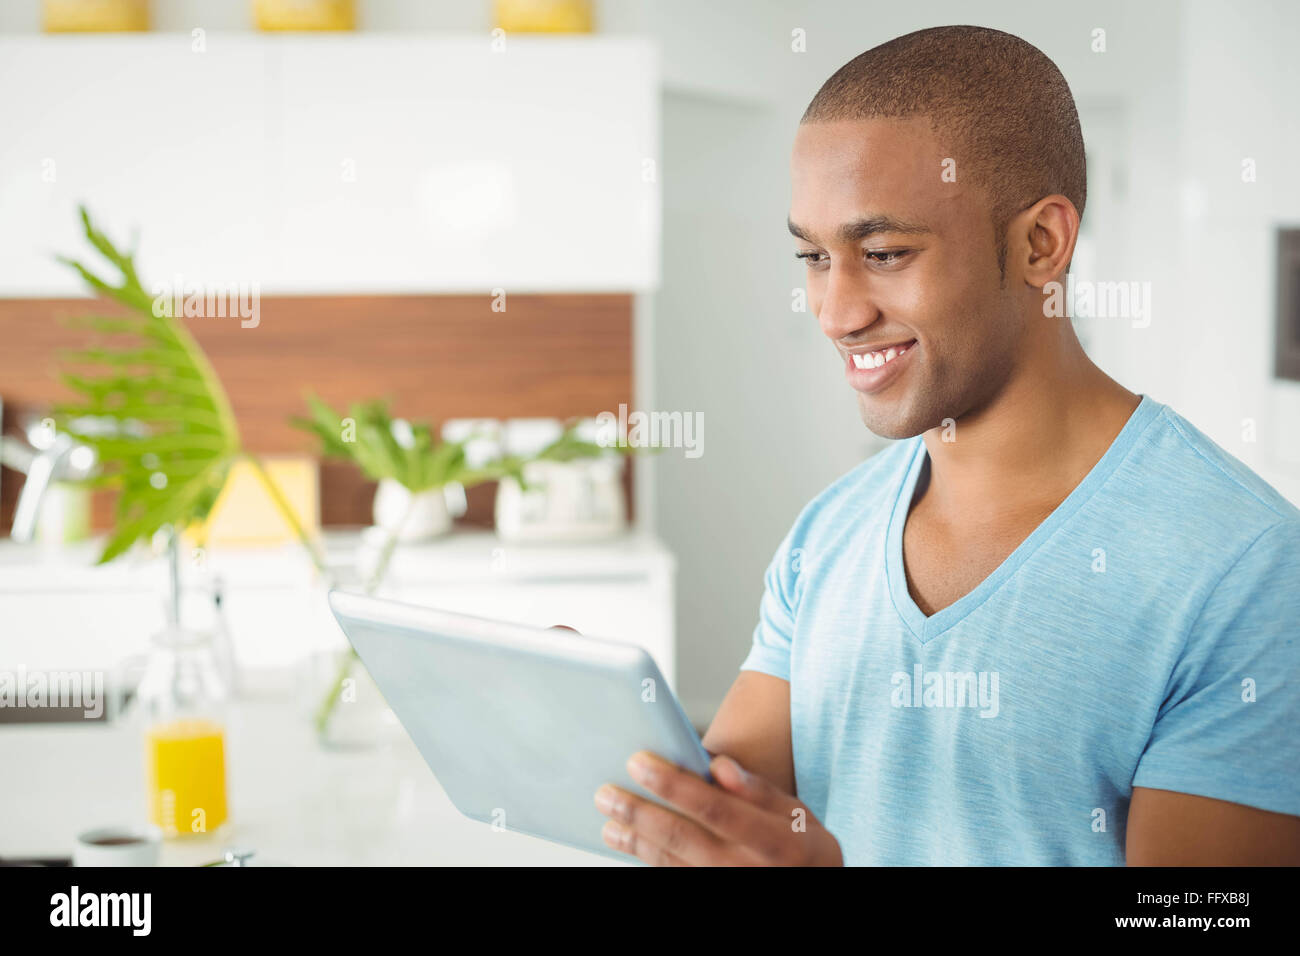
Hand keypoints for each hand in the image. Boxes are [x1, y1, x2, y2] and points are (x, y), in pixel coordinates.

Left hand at [594, 750, 842, 865]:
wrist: (814, 888)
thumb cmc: (802, 845)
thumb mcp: (798, 813)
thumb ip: (759, 789)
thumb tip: (719, 767)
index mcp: (774, 839)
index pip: (715, 808)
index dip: (674, 785)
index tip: (639, 761)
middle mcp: (747, 869)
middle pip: (684, 837)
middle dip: (640, 813)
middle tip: (606, 792)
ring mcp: (727, 886)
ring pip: (671, 863)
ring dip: (635, 840)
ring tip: (608, 819)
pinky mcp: (711, 894)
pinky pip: (674, 877)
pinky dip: (647, 860)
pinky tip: (628, 842)